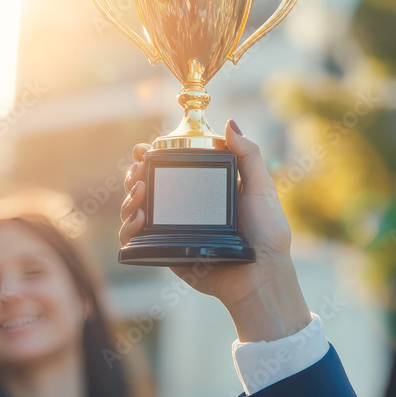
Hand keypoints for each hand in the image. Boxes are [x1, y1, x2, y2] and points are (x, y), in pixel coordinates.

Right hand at [120, 120, 311, 341]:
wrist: (261, 273)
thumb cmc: (267, 233)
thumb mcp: (261, 188)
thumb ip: (248, 155)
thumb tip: (229, 123)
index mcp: (202, 190)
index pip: (169, 168)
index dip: (151, 156)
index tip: (142, 149)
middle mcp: (184, 208)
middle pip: (145, 185)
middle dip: (134, 174)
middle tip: (139, 170)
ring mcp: (172, 230)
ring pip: (135, 209)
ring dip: (128, 197)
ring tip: (138, 192)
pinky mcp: (165, 251)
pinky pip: (136, 239)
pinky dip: (128, 227)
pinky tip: (138, 218)